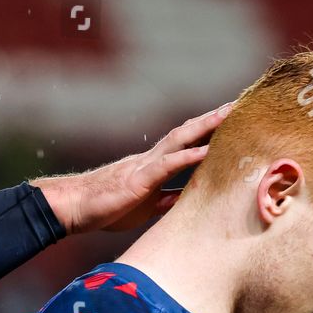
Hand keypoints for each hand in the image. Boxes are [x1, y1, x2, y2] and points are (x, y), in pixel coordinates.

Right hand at [32, 102, 232, 233]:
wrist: (74, 207)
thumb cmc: (106, 206)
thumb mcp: (147, 205)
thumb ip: (168, 199)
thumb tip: (188, 198)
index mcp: (154, 166)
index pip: (186, 143)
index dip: (208, 130)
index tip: (231, 119)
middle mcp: (152, 159)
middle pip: (187, 133)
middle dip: (213, 119)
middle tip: (238, 104)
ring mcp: (145, 166)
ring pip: (179, 140)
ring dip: (205, 127)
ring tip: (228, 115)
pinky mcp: (138, 180)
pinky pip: (166, 166)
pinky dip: (187, 157)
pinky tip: (206, 151)